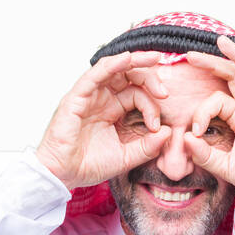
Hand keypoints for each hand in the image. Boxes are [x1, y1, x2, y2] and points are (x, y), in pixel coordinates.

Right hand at [36, 51, 173, 190]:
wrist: (65, 175)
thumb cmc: (90, 165)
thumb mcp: (127, 157)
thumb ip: (148, 146)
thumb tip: (169, 132)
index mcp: (114, 110)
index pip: (138, 95)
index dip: (153, 106)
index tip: (157, 127)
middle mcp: (103, 98)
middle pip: (129, 76)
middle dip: (150, 78)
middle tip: (165, 93)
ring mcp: (90, 95)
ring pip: (114, 68)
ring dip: (135, 62)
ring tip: (154, 60)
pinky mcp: (78, 96)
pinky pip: (96, 74)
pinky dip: (112, 65)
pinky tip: (127, 59)